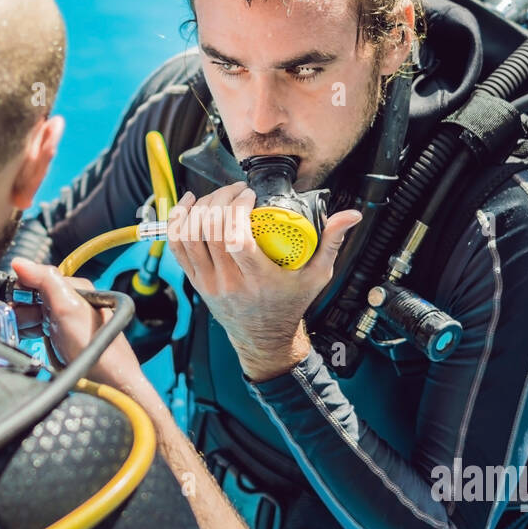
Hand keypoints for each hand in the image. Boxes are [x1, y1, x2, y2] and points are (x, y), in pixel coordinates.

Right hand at [10, 257, 144, 390]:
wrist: (108, 379)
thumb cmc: (94, 344)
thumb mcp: (67, 306)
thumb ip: (45, 280)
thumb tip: (20, 263)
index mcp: (75, 288)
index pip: (38, 277)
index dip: (20, 287)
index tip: (8, 299)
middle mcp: (70, 301)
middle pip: (34, 296)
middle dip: (18, 306)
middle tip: (9, 318)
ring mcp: (65, 319)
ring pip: (34, 312)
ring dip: (21, 320)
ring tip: (13, 329)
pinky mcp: (61, 337)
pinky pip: (38, 328)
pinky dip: (27, 330)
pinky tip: (21, 336)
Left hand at [166, 182, 360, 381]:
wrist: (264, 337)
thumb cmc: (290, 304)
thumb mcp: (318, 276)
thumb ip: (331, 243)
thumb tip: (350, 215)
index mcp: (259, 280)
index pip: (236, 239)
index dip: (237, 210)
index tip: (249, 195)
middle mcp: (229, 282)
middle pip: (210, 231)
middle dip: (220, 200)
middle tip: (236, 191)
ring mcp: (209, 283)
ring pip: (190, 236)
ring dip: (201, 207)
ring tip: (218, 195)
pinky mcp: (196, 281)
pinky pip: (178, 247)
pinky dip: (179, 221)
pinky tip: (190, 204)